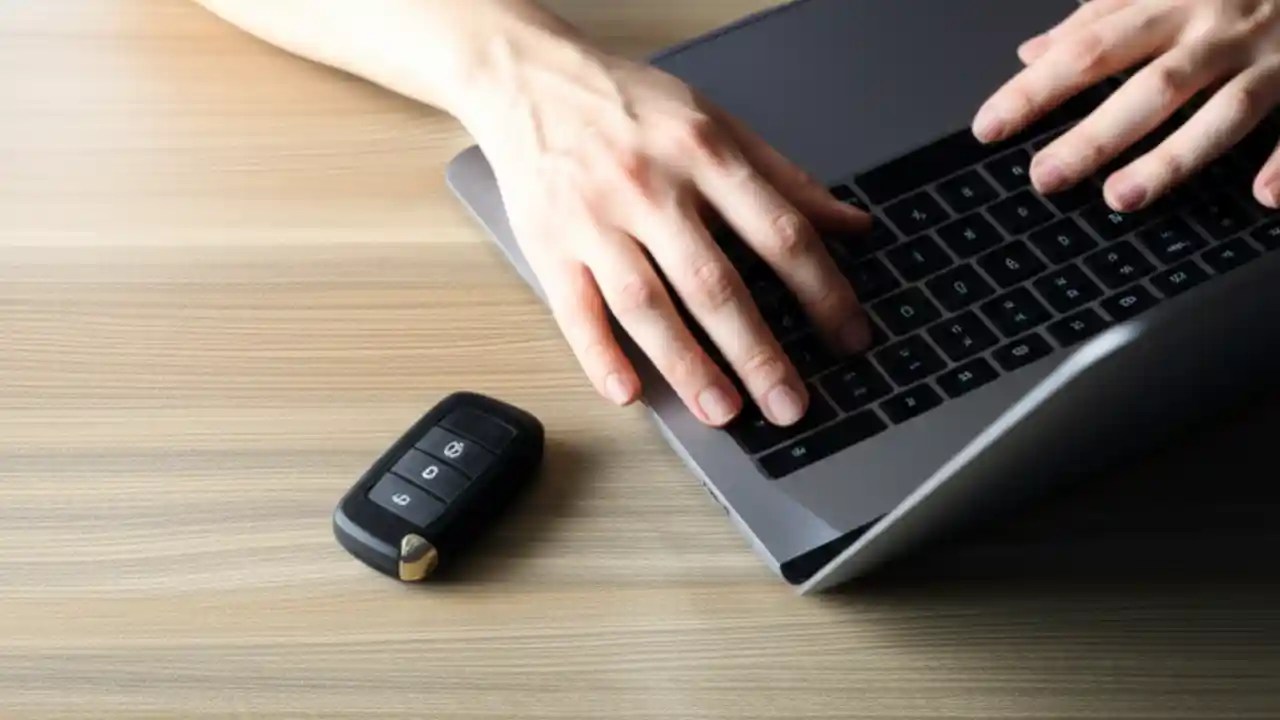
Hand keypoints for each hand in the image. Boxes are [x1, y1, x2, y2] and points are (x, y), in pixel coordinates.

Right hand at [462, 33, 871, 426]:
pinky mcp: (549, 246)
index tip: (848, 336)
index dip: (822, 290)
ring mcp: (594, 221)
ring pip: (645, 304)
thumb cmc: (628, 105)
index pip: (778, 232)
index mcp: (703, 154)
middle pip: (713, 282)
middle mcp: (650, 189)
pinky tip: (628, 393)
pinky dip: (599, 355)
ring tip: (723, 412)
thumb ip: (784, 178)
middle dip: (758, 351)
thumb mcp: (716, 122)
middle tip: (790, 404)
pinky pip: (574, 310)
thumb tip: (852, 224)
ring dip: (686, 365)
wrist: (530, 80)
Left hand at [974, 0, 1279, 210]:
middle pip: (1153, 85)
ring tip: (1121, 197)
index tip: (990, 127)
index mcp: (1173, 1)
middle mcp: (1219, 30)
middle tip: (1044, 177)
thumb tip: (1033, 52)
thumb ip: (1102, 14)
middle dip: (1096, 134)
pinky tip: (1263, 197)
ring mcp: (1272, 58)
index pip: (1089, 48)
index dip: (1036, 89)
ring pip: (1224, 111)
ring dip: (1174, 157)